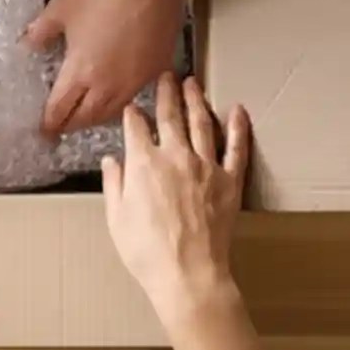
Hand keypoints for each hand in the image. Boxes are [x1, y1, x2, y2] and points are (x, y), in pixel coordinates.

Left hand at [23, 0, 184, 134]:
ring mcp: (135, 81)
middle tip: (61, 127)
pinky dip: (121, 101)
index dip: (49, 123)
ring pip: (113, 112)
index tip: (43, 131)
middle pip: (87, 118)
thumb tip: (26, 44)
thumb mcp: (60, 8)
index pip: (60, 109)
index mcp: (80, 73)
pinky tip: (117, 94)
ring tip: (86, 117)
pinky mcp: (157, 70)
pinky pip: (136, 95)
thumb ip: (40, 31)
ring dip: (96, 118)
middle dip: (71, 125)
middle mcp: (108, 86)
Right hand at [101, 73, 249, 311]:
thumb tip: (112, 161)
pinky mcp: (229, 181)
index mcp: (143, 164)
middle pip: (170, 116)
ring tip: (194, 83)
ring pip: (201, 123)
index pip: (136, 127)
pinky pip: (235, 147)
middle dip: (166, 92)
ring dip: (196, 100)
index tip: (132, 107)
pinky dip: (237, 127)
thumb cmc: (147, 252)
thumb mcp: (116, 219)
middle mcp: (175, 156)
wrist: (188, 274)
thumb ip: (114, 184)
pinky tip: (237, 110)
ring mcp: (205, 166)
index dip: (133, 114)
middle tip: (166, 75)